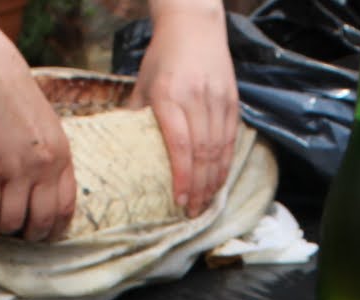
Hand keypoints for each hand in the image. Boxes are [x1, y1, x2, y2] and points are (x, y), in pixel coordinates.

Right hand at [0, 34, 76, 239]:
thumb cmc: (13, 93)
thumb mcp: (46, 124)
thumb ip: (51, 153)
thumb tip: (47, 184)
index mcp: (61, 155)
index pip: (67, 205)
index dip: (58, 226)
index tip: (50, 234)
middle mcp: (42, 167)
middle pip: (43, 218)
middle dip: (34, 234)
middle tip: (25, 237)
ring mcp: (14, 169)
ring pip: (14, 219)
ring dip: (6, 229)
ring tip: (0, 227)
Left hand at [131, 0, 239, 215]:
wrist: (195, 26)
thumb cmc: (163, 56)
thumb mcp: (144, 83)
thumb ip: (138, 117)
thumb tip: (126, 152)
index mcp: (170, 96)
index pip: (180, 145)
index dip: (182, 177)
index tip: (179, 201)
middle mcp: (197, 99)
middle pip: (203, 154)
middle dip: (199, 188)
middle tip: (193, 213)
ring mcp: (218, 101)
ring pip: (220, 150)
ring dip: (214, 182)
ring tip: (205, 204)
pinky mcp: (232, 101)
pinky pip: (231, 141)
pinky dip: (226, 165)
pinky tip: (219, 182)